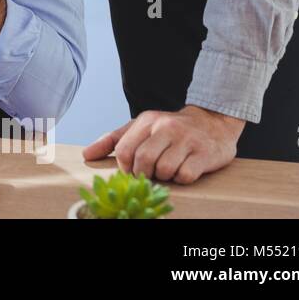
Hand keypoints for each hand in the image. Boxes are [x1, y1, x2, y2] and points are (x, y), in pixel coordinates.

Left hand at [82, 105, 244, 183]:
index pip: (123, 150)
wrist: (212, 122)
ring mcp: (186, 139)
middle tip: (151, 172)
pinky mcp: (204, 153)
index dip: (125, 167)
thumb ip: (112, 140)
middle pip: (142, 161)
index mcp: (146, 121)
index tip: (132, 170)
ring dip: (164, 176)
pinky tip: (184, 169)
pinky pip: (184, 176)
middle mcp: (166, 127)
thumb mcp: (139, 128)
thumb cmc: (169, 130)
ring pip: (164, 170)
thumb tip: (86, 155)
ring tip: (169, 168)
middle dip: (144, 173)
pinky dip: (181, 178)